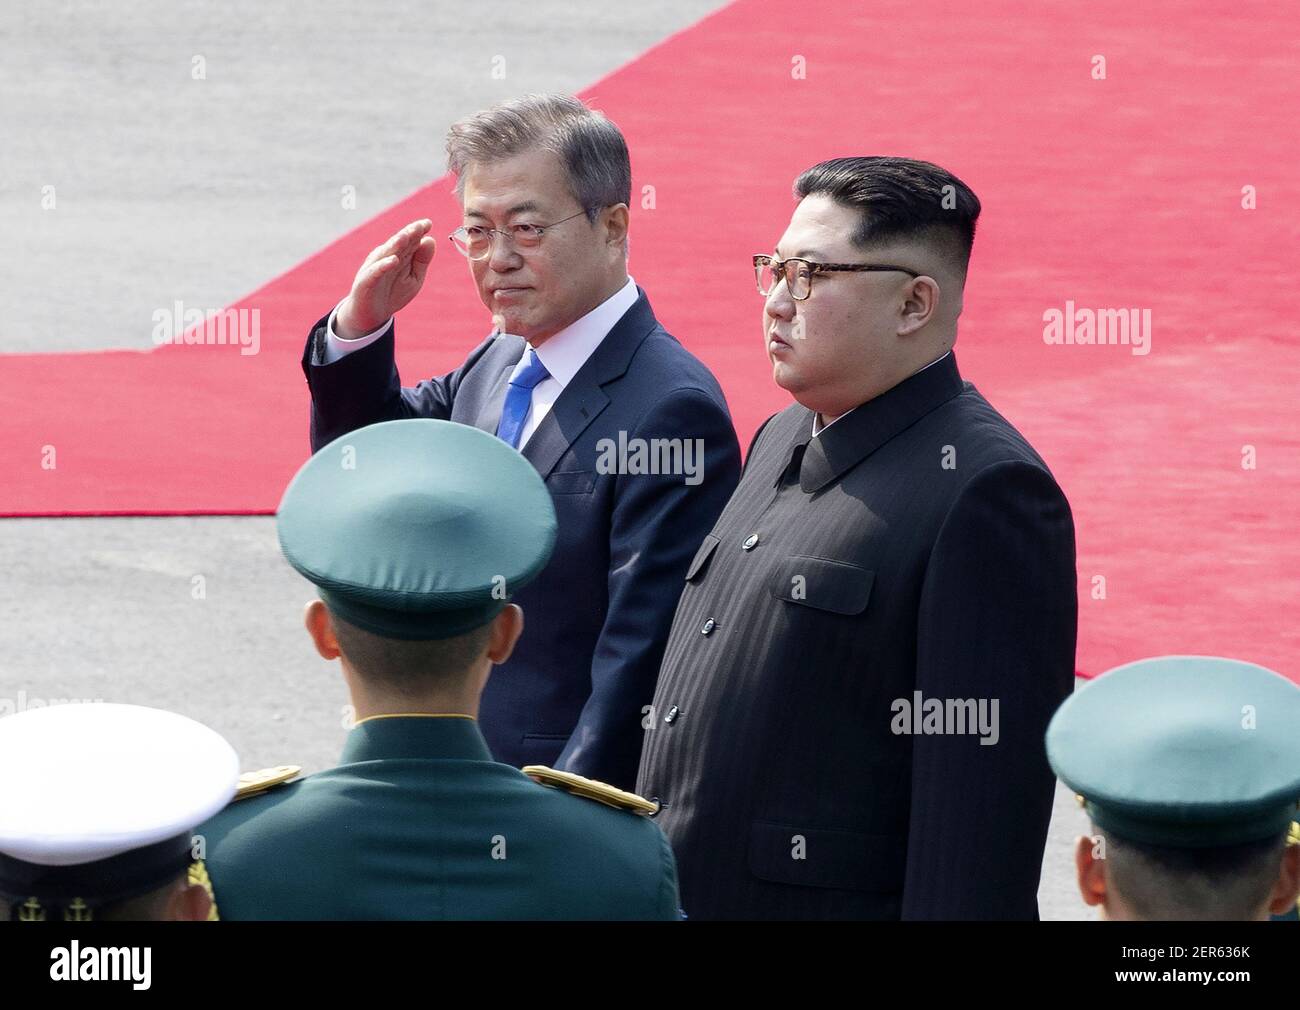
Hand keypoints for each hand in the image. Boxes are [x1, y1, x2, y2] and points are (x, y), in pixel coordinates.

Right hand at [336, 219, 435, 338]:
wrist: (371, 314)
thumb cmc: (393, 293)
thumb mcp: (414, 278)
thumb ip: (422, 260)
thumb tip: (431, 239)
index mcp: (399, 255)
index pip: (409, 240)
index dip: (417, 231)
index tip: (428, 223)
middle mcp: (386, 257)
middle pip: (398, 243)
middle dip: (409, 234)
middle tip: (420, 225)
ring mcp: (375, 268)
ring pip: (385, 254)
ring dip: (395, 245)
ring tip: (406, 236)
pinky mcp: (366, 281)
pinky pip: (375, 272)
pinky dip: (383, 266)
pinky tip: (393, 261)